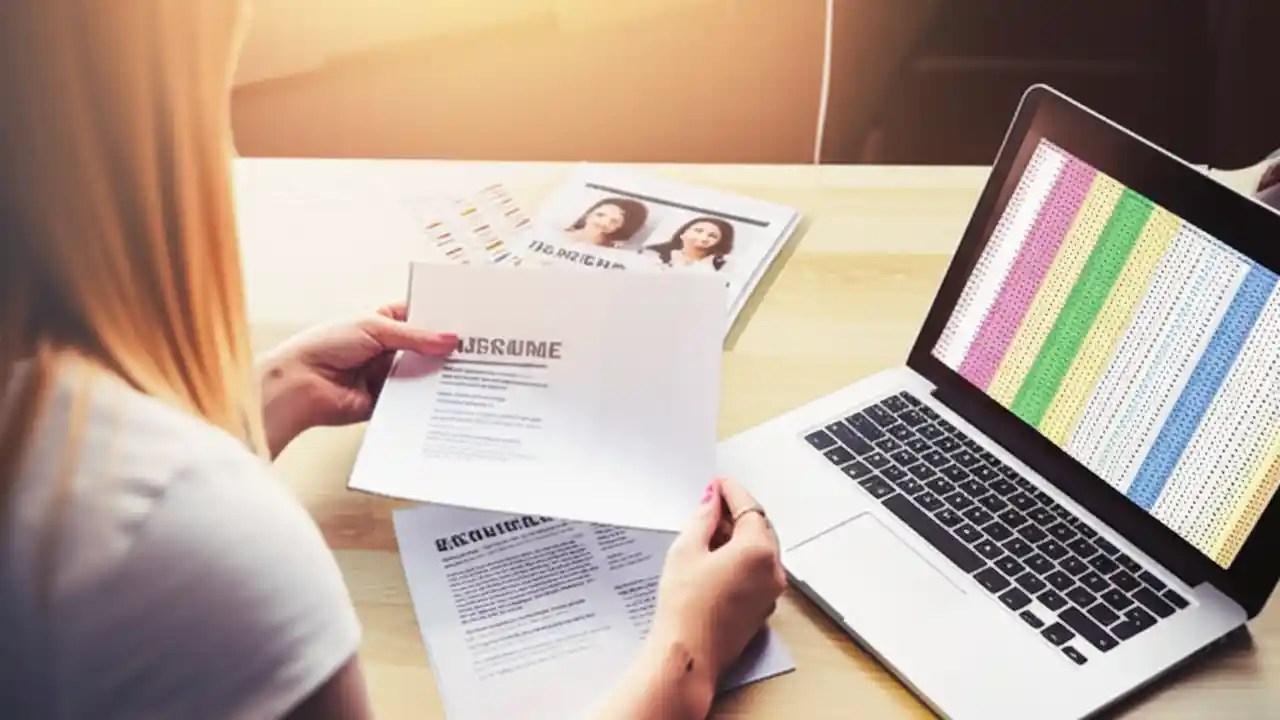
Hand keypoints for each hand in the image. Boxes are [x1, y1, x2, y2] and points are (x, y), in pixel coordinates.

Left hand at [257, 303, 455, 456]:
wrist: (300, 384)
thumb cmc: (325, 346)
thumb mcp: (374, 328)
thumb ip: (415, 336)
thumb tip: (449, 339)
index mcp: (384, 322)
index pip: (421, 317)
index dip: (443, 320)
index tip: (470, 322)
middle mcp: (388, 349)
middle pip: (426, 348)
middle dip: (446, 350)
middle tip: (476, 351)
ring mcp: (388, 376)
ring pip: (423, 375)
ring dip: (439, 375)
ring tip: (468, 373)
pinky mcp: (387, 402)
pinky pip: (413, 401)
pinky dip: (426, 400)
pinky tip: (446, 398)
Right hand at [651, 478, 785, 682]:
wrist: (688, 656)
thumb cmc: (685, 607)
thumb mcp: (686, 550)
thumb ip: (703, 519)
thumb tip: (712, 501)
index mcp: (758, 550)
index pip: (749, 508)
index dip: (731, 491)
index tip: (717, 484)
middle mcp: (772, 570)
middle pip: (759, 528)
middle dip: (736, 513)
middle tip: (711, 505)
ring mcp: (770, 592)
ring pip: (759, 551)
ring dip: (739, 537)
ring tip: (708, 532)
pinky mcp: (762, 609)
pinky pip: (757, 573)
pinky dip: (741, 560)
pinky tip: (716, 560)